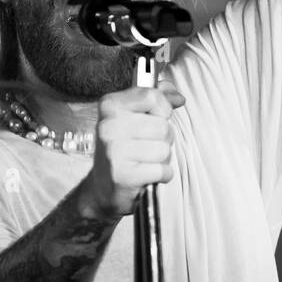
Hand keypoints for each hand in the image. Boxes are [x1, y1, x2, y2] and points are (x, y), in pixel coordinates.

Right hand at [86, 78, 184, 217]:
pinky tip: (146, 174)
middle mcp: (109, 126)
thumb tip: (178, 97)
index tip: (157, 117)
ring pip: (164, 149)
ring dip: (162, 158)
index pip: (152, 95)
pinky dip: (161, 175)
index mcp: (111, 106)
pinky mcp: (124, 175)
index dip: (163, 108)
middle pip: (163, 126)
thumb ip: (157, 99)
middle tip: (145, 146)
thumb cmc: (122, 148)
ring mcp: (115, 151)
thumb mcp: (134, 116)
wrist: (103, 186)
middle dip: (163, 138)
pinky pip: (163, 170)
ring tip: (144, 160)